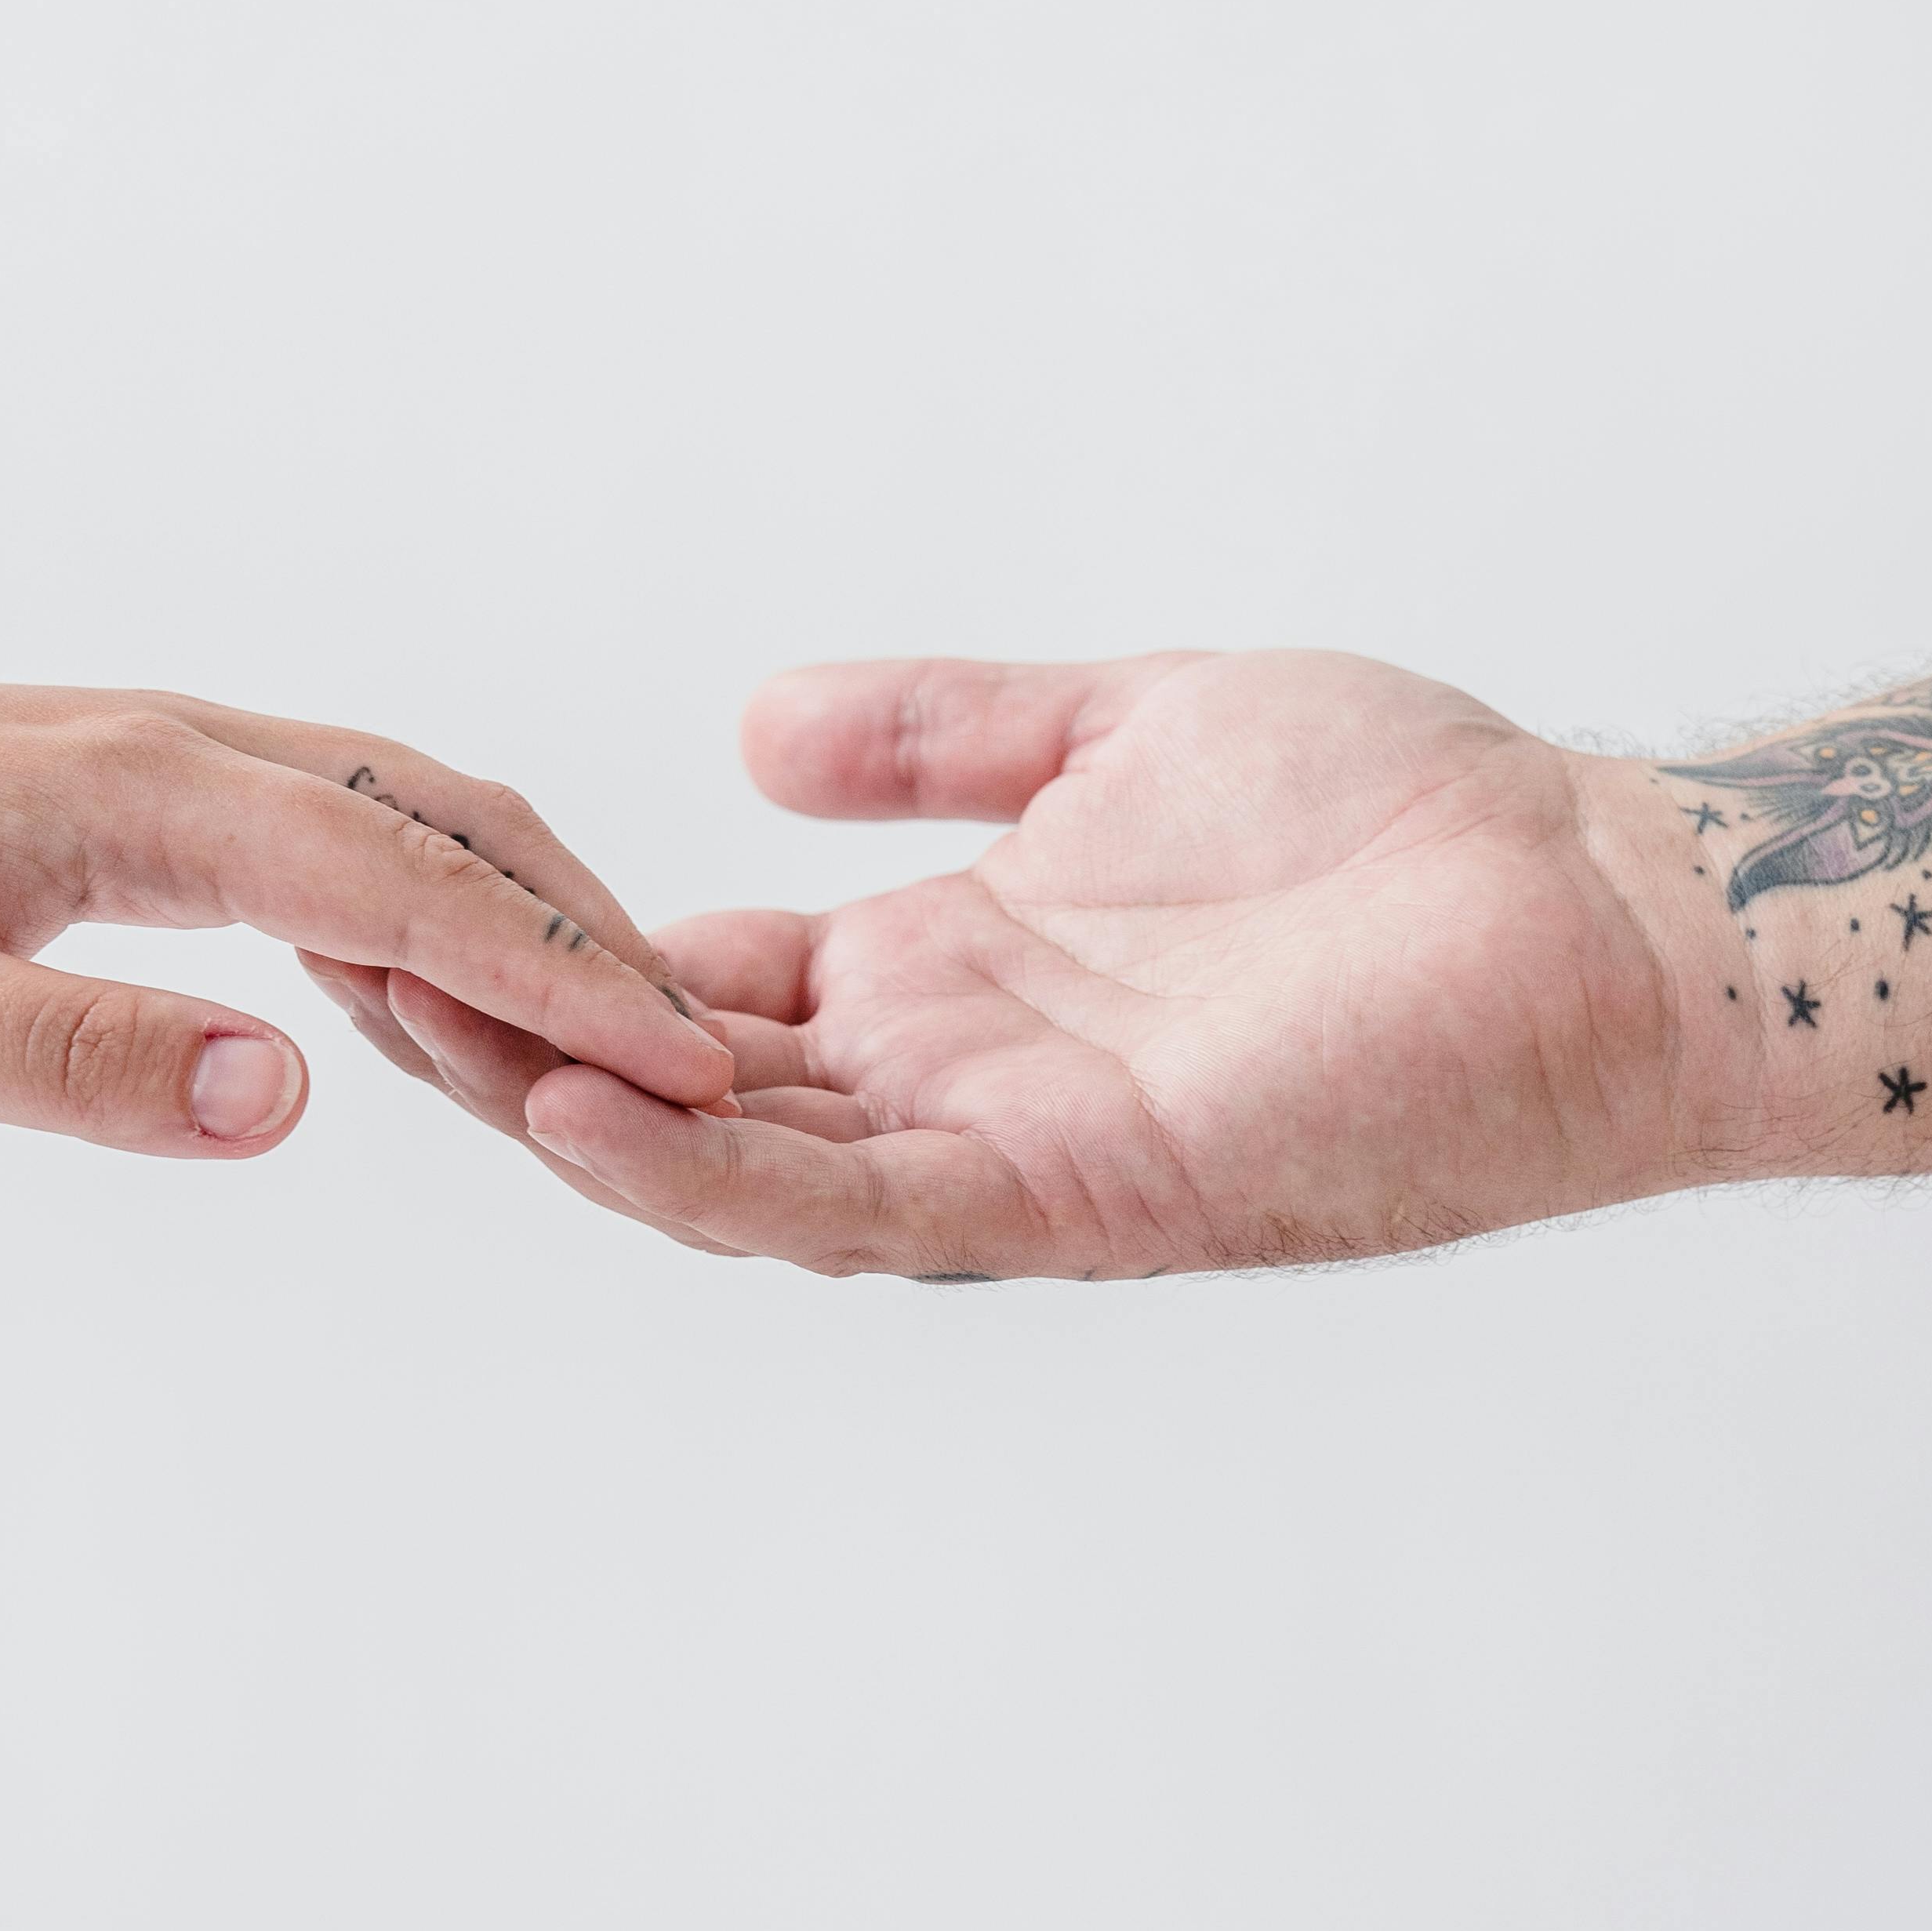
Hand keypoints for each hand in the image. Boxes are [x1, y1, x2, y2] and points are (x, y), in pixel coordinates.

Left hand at [0, 670, 732, 1162]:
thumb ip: (69, 1062)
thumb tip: (292, 1095)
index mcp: (120, 786)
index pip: (395, 877)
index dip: (553, 976)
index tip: (688, 1072)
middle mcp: (154, 742)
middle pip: (432, 813)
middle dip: (582, 933)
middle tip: (708, 1068)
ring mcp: (131, 756)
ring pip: (383, 809)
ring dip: (513, 909)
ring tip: (617, 1035)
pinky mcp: (97, 793)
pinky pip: (309, 830)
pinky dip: (415, 899)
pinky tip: (431, 988)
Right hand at [331, 651, 1713, 1276]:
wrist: (1609, 906)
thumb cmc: (1413, 820)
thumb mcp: (1122, 721)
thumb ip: (943, 731)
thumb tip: (751, 728)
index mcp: (944, 979)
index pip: (689, 984)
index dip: (542, 940)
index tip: (388, 874)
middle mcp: (947, 1082)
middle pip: (667, 1082)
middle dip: (494, 1031)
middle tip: (322, 950)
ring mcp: (1002, 1150)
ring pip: (724, 1164)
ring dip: (556, 1105)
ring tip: (394, 1021)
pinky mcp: (1076, 1193)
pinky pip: (851, 1209)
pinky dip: (705, 1174)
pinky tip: (577, 1112)